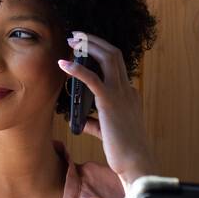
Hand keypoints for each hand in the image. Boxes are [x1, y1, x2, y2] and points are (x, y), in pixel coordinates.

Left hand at [59, 31, 153, 184]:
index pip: (116, 67)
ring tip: (72, 40)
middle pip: (114, 54)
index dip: (100, 53)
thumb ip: (96, 122)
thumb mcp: (108, 131)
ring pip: (108, 58)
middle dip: (95, 41)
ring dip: (90, 45)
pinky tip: (63, 64)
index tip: (85, 48)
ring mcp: (120, 94)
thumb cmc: (124, 150)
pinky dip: (77, 69)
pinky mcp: (110, 103)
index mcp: (129, 94)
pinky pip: (92, 79)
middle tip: (77, 35)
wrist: (135, 161)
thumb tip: (82, 120)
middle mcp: (127, 89)